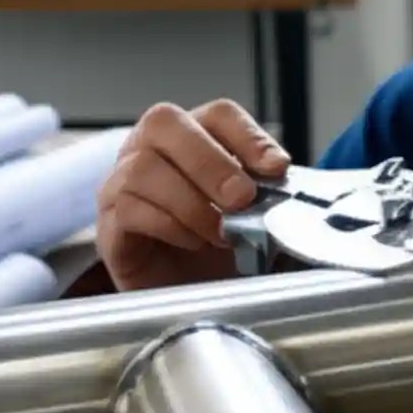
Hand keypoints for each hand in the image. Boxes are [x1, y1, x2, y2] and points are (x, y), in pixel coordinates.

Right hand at [95, 99, 290, 290]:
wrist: (190, 298)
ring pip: (142, 167)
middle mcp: (150, 148)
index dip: (248, 136)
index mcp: (194, 136)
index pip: (218, 114)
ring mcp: (121, 182)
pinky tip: (193, 242)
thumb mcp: (256, 221)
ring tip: (221, 233)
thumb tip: (303, 205)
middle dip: (210, 161)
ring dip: (191, 201)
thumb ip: (274, 204)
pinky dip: (168, 225)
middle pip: (166, 122)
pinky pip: (128, 208)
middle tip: (242, 199)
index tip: (277, 168)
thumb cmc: (221, 249)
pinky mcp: (109, 223)